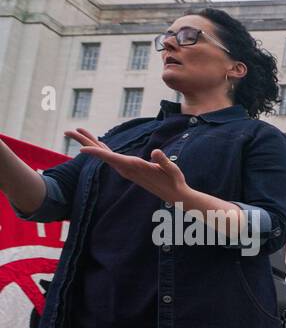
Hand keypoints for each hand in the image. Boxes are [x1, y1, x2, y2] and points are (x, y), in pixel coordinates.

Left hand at [64, 128, 191, 202]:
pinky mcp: (129, 169)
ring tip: (78, 131)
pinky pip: (110, 157)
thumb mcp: (172, 170)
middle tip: (68, 131)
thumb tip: (156, 153)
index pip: (112, 159)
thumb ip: (163, 161)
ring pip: (104, 154)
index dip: (96, 154)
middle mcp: (126, 169)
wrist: (175, 196)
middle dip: (84, 142)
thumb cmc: (175, 182)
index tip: (81, 149)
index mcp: (134, 167)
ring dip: (90, 142)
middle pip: (101, 154)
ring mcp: (126, 169)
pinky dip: (101, 149)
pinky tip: (98, 143)